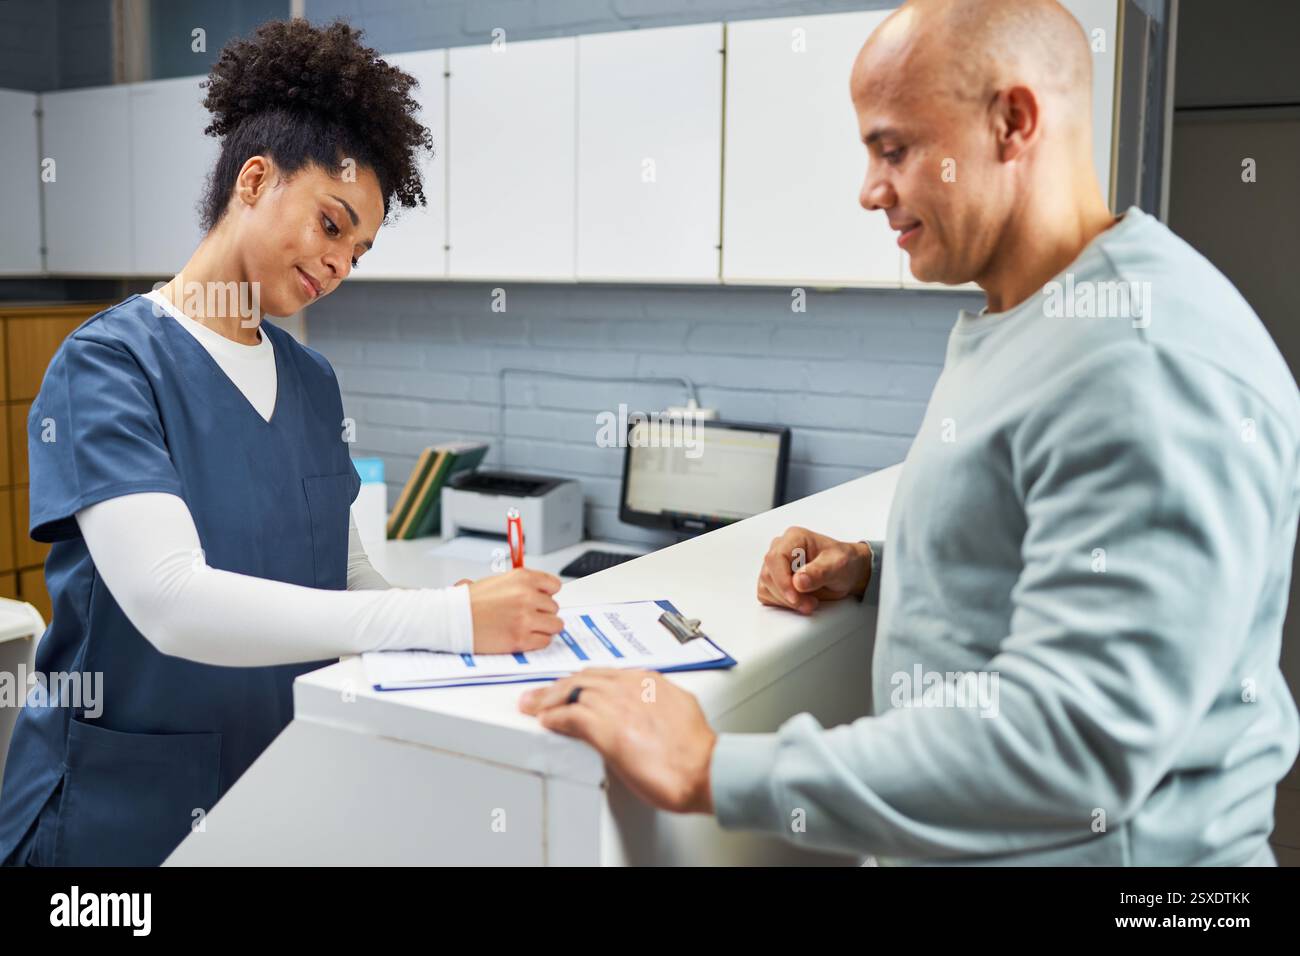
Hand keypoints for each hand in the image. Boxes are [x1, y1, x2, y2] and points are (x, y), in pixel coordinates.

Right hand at [467, 568, 562, 653]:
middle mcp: (527, 596)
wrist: (452, 619)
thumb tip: (539, 593)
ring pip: (555, 625)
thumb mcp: (497, 581)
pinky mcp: (521, 639)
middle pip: (554, 607)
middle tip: (526, 616)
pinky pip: (545, 641)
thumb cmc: (469, 602)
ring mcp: (526, 618)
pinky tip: (523, 638)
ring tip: (527, 628)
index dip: (547, 594)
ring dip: (543, 628)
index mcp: (522, 578)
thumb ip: (521, 585)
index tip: (541, 599)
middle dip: (542, 613)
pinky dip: (537, 642)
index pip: (554, 585)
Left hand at [519, 668, 716, 813]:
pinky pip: (569, 716)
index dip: (583, 681)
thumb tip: (649, 711)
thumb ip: (658, 703)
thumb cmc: (697, 749)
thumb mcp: (679, 710)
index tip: (572, 687)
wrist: (703, 768)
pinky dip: (553, 718)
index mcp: (649, 680)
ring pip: (571, 691)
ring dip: (548, 699)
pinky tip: (545, 721)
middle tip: (539, 695)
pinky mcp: (606, 728)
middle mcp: (630, 686)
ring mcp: (616, 705)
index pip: (605, 674)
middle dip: (558, 686)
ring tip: (533, 706)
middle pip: (583, 678)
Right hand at [756, 526, 871, 614]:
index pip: (775, 558)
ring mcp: (775, 565)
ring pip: (766, 587)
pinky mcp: (774, 580)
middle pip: (768, 575)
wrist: (847, 571)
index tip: (796, 597)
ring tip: (809, 602)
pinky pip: (767, 595)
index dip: (782, 580)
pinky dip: (782, 604)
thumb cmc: (843, 562)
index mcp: (794, 538)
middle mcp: (781, 549)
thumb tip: (798, 581)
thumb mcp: (839, 564)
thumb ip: (820, 572)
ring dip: (786, 602)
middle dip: (788, 596)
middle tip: (810, 604)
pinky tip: (800, 601)